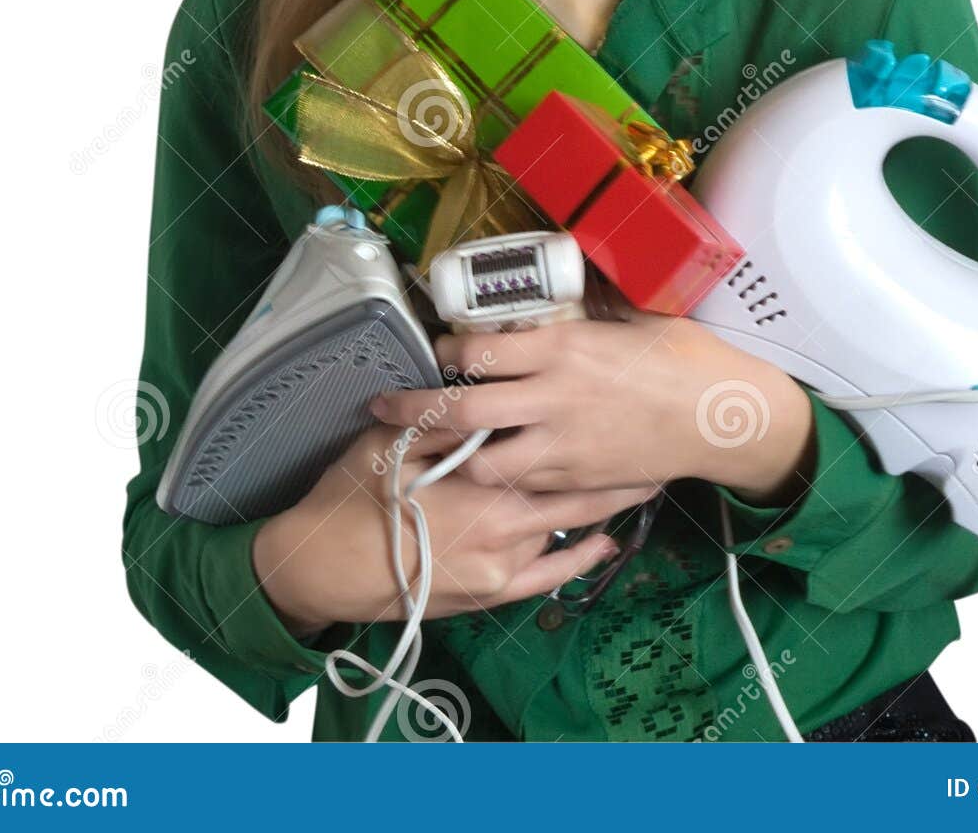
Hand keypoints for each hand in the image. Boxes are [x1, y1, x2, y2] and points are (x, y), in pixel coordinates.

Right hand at [251, 423, 657, 634]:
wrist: (324, 570)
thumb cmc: (353, 499)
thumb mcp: (391, 441)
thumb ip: (440, 417)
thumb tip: (476, 385)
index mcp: (479, 478)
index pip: (546, 445)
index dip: (587, 425)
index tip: (622, 401)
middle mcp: (501, 524)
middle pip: (575, 487)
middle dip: (616, 467)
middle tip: (653, 443)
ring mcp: (500, 564)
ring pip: (567, 526)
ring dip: (605, 503)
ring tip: (644, 480)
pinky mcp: (492, 593)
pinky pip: (549, 575)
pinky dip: (579, 557)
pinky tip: (603, 543)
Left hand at [369, 284, 815, 505]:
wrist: (721, 415)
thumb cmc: (682, 357)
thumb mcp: (630, 316)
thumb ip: (587, 308)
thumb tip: (561, 283)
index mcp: (563, 347)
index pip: (479, 350)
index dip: (443, 351)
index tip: (431, 348)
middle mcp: (553, 397)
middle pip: (462, 410)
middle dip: (412, 413)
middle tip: (380, 410)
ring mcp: (564, 444)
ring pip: (483, 461)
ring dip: (448, 458)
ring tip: (417, 455)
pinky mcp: (578, 480)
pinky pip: (522, 488)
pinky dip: (495, 486)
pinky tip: (475, 484)